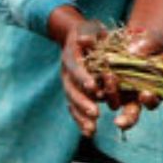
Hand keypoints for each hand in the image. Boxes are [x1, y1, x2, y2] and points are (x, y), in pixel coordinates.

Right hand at [52, 12, 161, 136]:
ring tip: (91, 130)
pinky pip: (75, 109)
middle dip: (83, 102)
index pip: (76, 67)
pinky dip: (81, 121)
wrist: (76, 37)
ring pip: (72, 103)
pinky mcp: (73, 93)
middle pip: (72, 90)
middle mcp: (66, 73)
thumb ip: (89, 33)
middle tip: (95, 114)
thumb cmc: (88, 32)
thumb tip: (84, 38)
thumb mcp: (90, 28)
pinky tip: (89, 133)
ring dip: (81, 117)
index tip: (93, 86)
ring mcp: (68, 85)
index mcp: (71, 56)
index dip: (82, 76)